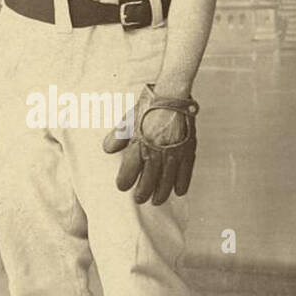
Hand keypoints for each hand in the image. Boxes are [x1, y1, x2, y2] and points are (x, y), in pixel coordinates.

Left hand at [102, 85, 197, 204]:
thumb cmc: (149, 106)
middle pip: (148, 182)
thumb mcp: (128, 119)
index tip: (123, 186)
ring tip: (156, 201)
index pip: (129, 172)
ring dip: (161, 194)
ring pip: (166, 181)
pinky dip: (182, 184)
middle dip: (142, 193)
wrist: (173, 95)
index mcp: (139, 145)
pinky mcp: (187, 150)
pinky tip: (179, 192)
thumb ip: (118, 136)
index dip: (125, 182)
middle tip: (139, 199)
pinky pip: (185, 172)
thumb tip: (108, 150)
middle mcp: (156, 153)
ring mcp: (173, 153)